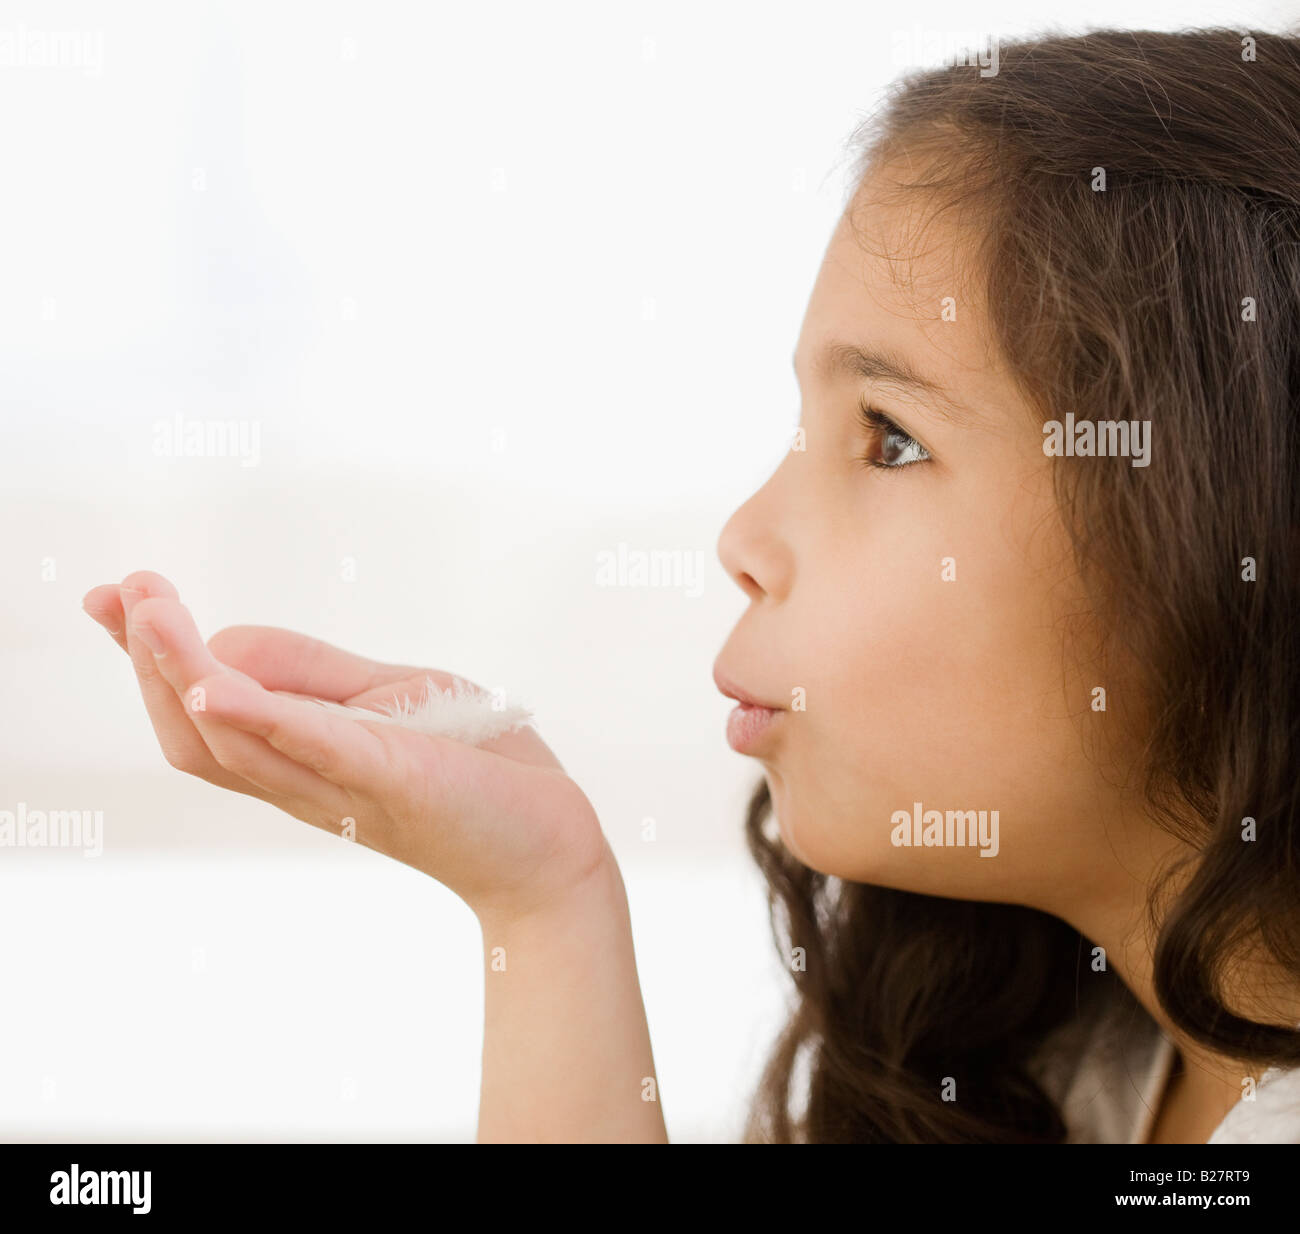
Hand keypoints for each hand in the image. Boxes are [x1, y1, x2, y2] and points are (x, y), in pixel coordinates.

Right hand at [82, 570, 609, 921]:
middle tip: (122, 591)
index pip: (203, 709)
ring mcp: (344, 786)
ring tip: (149, 611)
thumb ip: (312, 673)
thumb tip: (227, 638)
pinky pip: (316, 749)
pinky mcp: (393, 780)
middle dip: (150, 658)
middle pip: (195, 732)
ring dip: (181, 671)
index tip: (112, 597)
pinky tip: (216, 687)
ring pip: (235, 742)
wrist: (551, 845)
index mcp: (301, 758)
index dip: (150, 657)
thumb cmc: (474, 768)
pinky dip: (263, 717)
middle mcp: (305, 781)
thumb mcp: (388, 700)